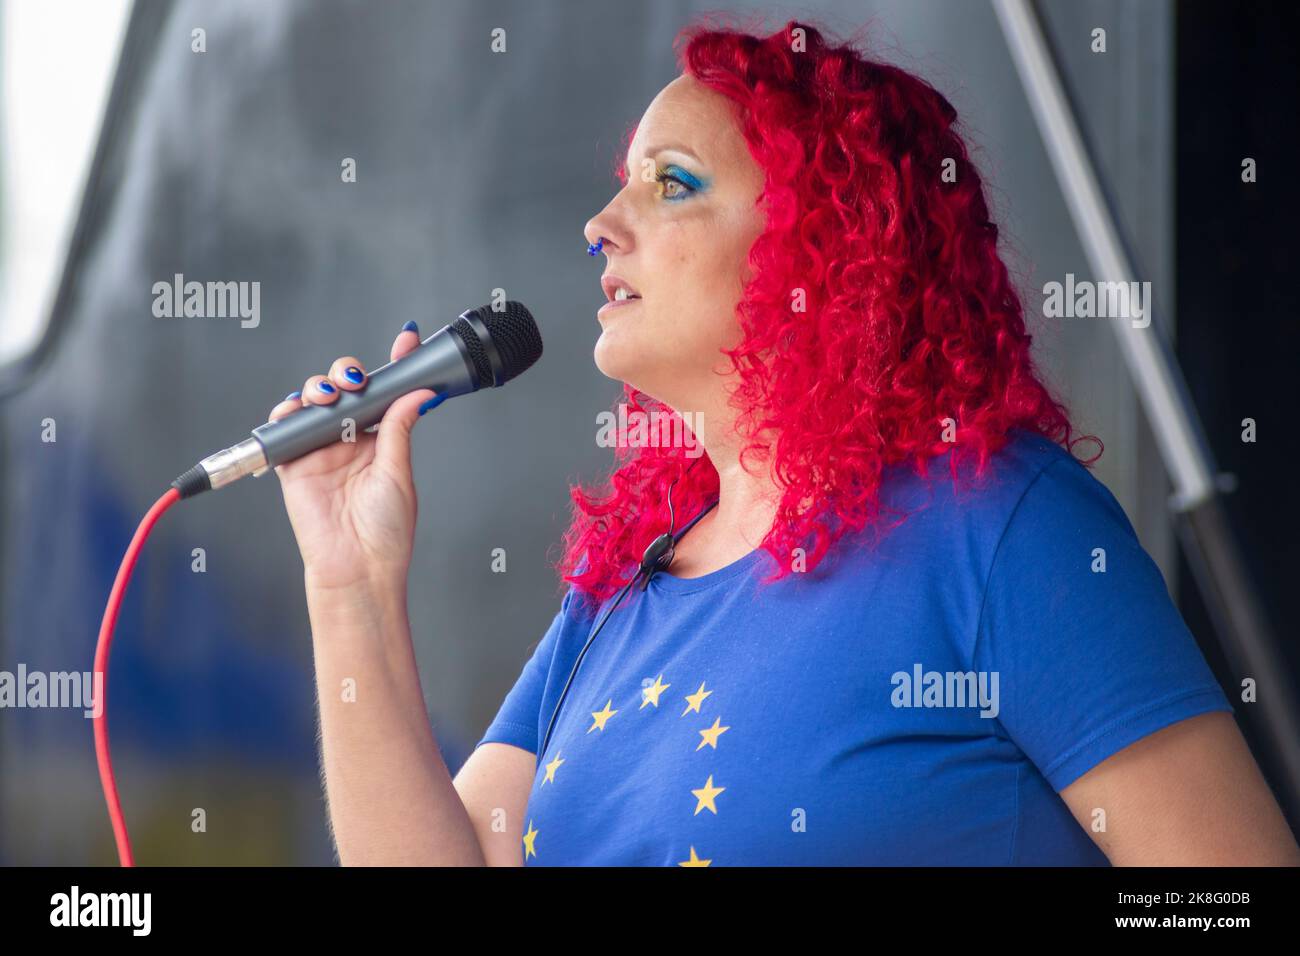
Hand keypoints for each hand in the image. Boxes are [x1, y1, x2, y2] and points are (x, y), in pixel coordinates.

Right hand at [266, 323, 435, 592]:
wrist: (356, 567)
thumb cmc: (384, 531)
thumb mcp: (398, 473)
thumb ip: (399, 428)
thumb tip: (419, 392)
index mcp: (382, 440)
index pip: (387, 394)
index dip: (395, 365)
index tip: (406, 340)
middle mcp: (351, 440)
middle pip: (346, 390)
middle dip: (348, 374)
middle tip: (355, 382)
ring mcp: (322, 449)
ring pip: (315, 401)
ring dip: (320, 387)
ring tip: (329, 395)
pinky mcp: (294, 463)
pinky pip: (285, 428)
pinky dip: (287, 412)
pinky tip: (298, 408)